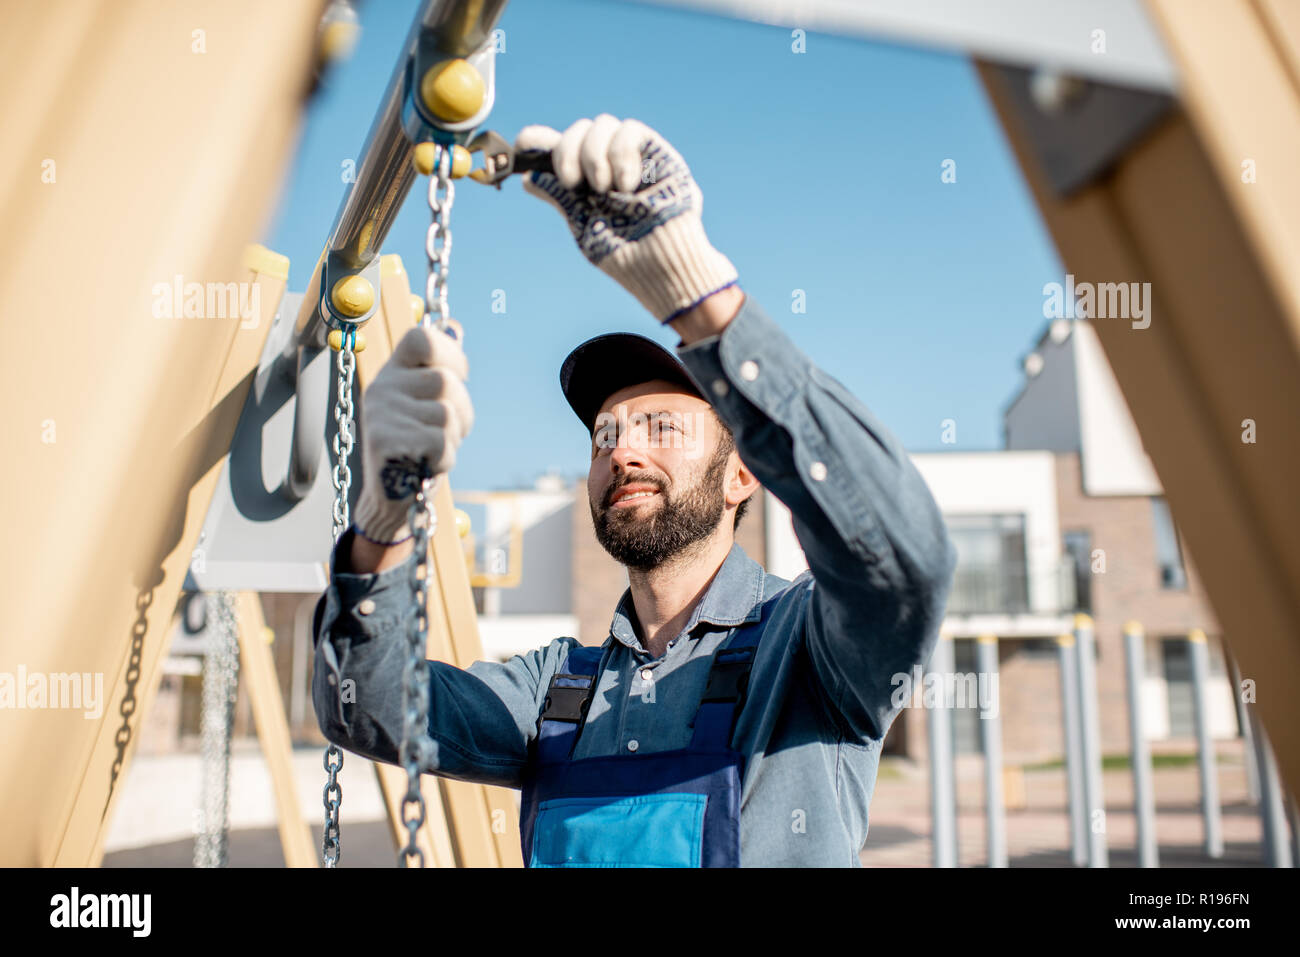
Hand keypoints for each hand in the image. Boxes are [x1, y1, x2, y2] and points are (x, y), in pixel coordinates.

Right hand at [352, 320, 472, 544]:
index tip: (460, 375)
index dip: (451, 353)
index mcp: (392, 373)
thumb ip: (437, 370)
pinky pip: (441, 442)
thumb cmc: (417, 447)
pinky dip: (444, 458)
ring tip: (432, 449)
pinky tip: (426, 465)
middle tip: (447, 431)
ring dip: (453, 437)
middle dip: (462, 410)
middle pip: (446, 382)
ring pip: (447, 413)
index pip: (421, 338)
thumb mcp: (424, 403)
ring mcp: (381, 415)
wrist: (390, 497)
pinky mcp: (386, 443)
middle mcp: (382, 388)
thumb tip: (454, 328)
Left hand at [516, 114, 737, 322]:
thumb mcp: (585, 227)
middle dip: (566, 152)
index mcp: (584, 183)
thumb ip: (561, 198)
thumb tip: (528, 176)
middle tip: (573, 183)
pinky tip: (627, 186)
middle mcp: (605, 165)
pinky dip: (621, 154)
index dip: (536, 139)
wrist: (663, 266)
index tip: (522, 145)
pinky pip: (630, 130)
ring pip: (601, 124)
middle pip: (576, 130)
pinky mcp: (656, 153)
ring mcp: (630, 157)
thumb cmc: (627, 257)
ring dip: (595, 155)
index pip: (555, 148)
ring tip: (607, 190)